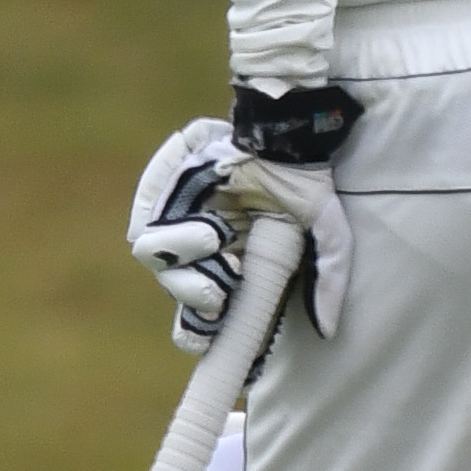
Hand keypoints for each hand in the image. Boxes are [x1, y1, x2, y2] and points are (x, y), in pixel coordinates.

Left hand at [128, 86, 360, 348]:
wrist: (280, 137)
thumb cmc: (304, 187)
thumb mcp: (328, 235)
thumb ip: (328, 280)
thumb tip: (328, 330)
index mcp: (234, 274)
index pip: (202, 322)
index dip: (200, 333)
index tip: (219, 323)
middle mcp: (202, 259)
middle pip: (177, 298)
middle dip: (197, 294)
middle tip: (226, 271)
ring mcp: (177, 231)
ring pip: (157, 263)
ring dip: (188, 249)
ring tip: (218, 229)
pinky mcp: (156, 204)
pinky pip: (141, 230)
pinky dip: (168, 221)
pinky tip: (202, 210)